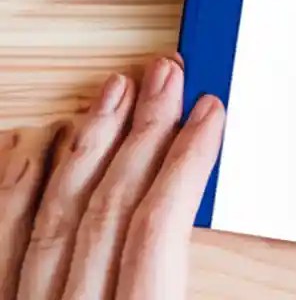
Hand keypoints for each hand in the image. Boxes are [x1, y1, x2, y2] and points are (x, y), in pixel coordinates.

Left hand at [0, 55, 225, 299]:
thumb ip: (193, 276)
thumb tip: (213, 213)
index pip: (158, 227)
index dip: (188, 162)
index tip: (207, 114)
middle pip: (110, 206)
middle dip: (146, 133)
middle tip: (167, 80)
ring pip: (56, 214)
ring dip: (90, 143)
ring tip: (116, 93)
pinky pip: (1, 242)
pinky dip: (17, 188)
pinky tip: (33, 145)